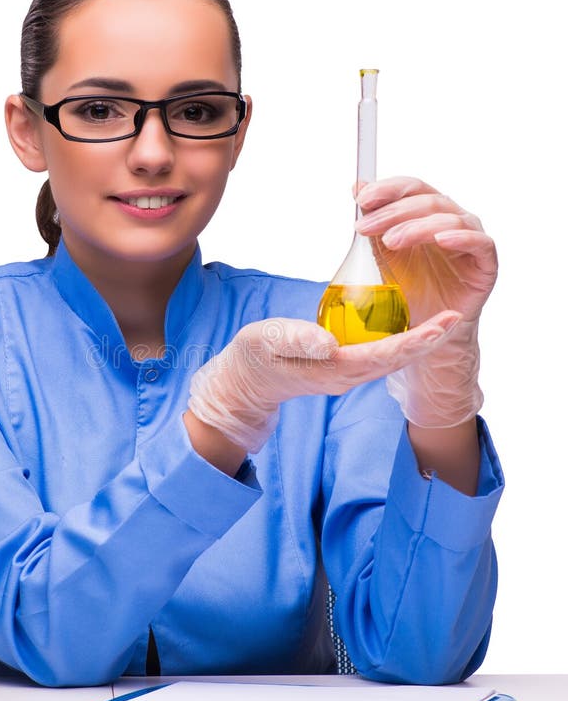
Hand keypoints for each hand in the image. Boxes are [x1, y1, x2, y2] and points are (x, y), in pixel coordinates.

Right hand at [188, 312, 461, 452]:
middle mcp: (346, 375)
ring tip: (444, 322)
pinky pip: (379, 355)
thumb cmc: (253, 357)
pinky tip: (412, 326)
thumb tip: (329, 342)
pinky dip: (399, 340)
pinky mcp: (342, 367)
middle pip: (395, 360)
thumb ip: (295, 340)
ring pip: (391, 359)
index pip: (381, 356)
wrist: (244, 381)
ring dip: (418, 342)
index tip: (441, 326)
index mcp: (332, 370)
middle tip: (456, 319)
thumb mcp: (266, 342)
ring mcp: (345, 373)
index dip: (413, 342)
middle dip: (427, 341)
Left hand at [354, 177, 497, 426]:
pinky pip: (480, 242)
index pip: (410, 188)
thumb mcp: (382, 253)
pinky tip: (442, 240)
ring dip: (418, 226)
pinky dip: (461, 238)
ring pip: (450, 218)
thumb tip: (356, 186)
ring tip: (391, 241)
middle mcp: (451, 218)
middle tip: (366, 227)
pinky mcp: (486, 262)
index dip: (387, 189)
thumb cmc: (408, 287)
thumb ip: (374, 221)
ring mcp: (471, 238)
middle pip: (427, 201)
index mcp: (426, 212)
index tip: (361, 199)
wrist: (425, 330)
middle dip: (393, 212)